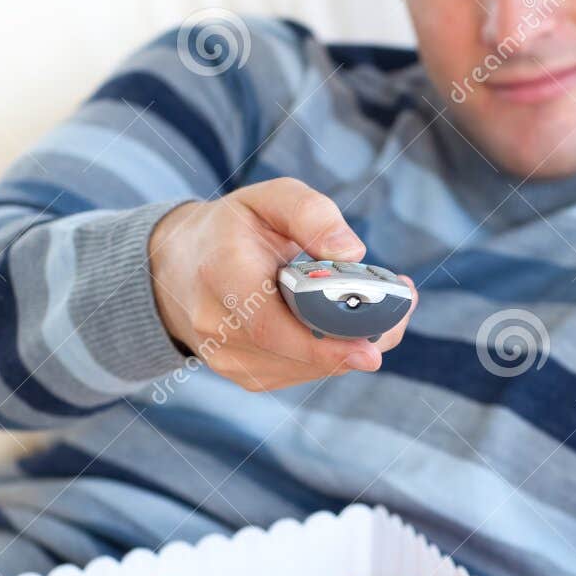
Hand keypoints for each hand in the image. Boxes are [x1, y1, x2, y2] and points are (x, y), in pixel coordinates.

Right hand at [148, 178, 416, 391]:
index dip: (323, 345)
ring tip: (379, 312)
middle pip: (298, 352)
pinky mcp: (244, 375)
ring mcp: (228, 359)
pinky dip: (331, 354)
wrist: (177, 269)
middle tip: (399, 314)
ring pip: (306, 368)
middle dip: (355, 339)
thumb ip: (311, 213)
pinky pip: (300, 373)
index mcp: (221, 275)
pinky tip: (345, 328)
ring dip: (350, 346)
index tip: (372, 349)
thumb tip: (352, 252)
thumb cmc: (231, 230)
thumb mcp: (267, 199)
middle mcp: (218, 326)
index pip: (270, 325)